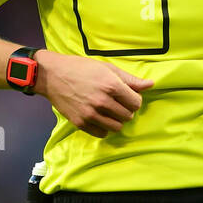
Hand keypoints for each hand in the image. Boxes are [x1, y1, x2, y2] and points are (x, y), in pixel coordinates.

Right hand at [35, 51, 153, 138]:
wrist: (52, 75)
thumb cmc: (80, 68)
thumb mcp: (106, 68)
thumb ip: (130, 79)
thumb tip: (151, 84)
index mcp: (111, 85)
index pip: (136, 103)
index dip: (134, 100)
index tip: (126, 96)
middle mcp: (102, 101)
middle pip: (128, 116)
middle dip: (125, 110)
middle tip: (116, 103)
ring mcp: (91, 114)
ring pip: (117, 127)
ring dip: (116, 120)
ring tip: (109, 111)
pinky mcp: (81, 123)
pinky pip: (102, 133)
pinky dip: (104, 128)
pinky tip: (99, 118)